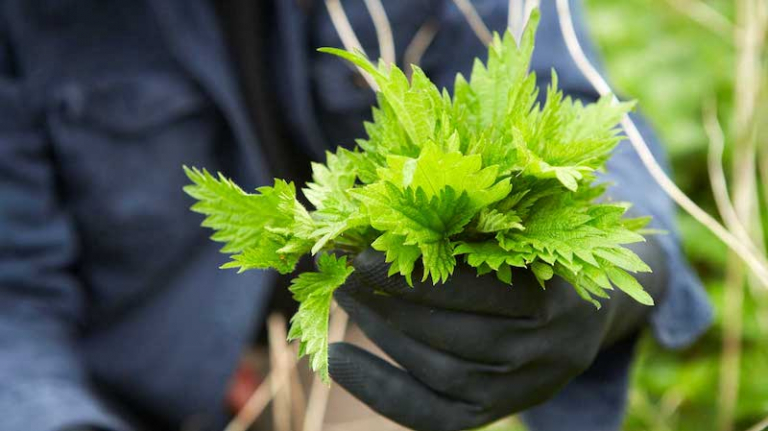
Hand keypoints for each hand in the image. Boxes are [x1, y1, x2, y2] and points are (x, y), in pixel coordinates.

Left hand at [329, 239, 667, 430]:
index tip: (362, 254)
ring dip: (382, 334)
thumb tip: (390, 211)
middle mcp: (546, 351)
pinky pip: (432, 414)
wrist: (584, 318)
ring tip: (345, 298)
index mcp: (557, 296)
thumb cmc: (542, 259)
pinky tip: (338, 360)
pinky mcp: (497, 411)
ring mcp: (523, 388)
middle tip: (344, 274)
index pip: (476, 290)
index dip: (416, 275)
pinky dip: (380, 389)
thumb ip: (480, 227)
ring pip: (441, 371)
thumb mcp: (529, 234)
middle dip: (390, 303)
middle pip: (454, 334)